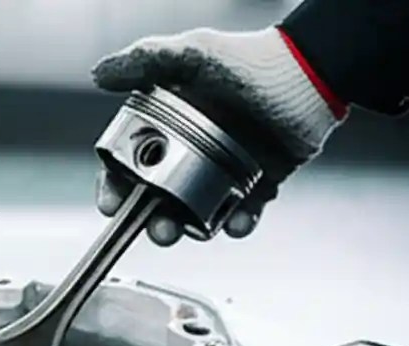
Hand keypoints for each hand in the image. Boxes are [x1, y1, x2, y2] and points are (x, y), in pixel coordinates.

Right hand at [93, 27, 346, 245]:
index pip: (127, 163)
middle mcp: (189, 151)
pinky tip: (236, 220)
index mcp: (165, 126)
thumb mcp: (191, 54)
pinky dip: (236, 223)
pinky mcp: (254, 185)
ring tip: (192, 228)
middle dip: (151, 219)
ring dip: (189, 227)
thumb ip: (143, 60)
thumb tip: (100, 73)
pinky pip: (239, 214)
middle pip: (156, 198)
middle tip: (158, 227)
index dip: (114, 185)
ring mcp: (220, 171)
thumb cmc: (249, 62)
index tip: (110, 203)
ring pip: (194, 212)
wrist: (308, 76)